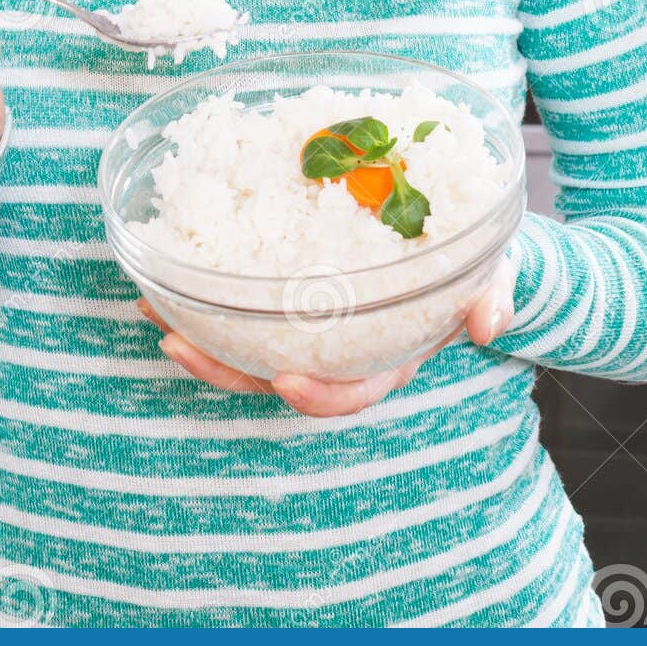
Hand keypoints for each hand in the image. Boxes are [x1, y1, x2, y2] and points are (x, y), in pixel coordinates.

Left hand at [138, 254, 515, 417]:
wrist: (462, 250)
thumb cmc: (474, 269)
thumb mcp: (493, 275)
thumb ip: (492, 295)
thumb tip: (487, 320)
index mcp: (389, 355)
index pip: (352, 389)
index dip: (320, 395)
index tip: (285, 381)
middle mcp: (343, 352)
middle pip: (277, 376)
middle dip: (224, 368)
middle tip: (176, 342)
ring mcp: (313, 331)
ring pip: (249, 350)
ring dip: (199, 337)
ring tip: (153, 313)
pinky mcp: (291, 301)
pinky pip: (243, 313)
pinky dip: (203, 301)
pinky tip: (165, 280)